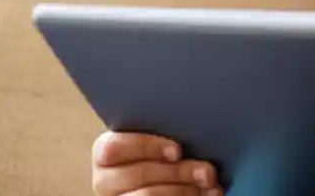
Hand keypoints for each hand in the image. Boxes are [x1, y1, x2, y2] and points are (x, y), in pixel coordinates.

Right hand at [91, 131, 221, 195]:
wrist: (164, 173)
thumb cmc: (165, 150)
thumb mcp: (161, 136)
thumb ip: (164, 128)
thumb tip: (187, 125)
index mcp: (106, 152)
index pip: (113, 148)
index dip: (147, 147)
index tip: (177, 150)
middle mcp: (105, 180)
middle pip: (138, 175)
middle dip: (178, 172)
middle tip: (207, 172)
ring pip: (147, 195)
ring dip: (185, 190)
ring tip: (209, 184)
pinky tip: (206, 194)